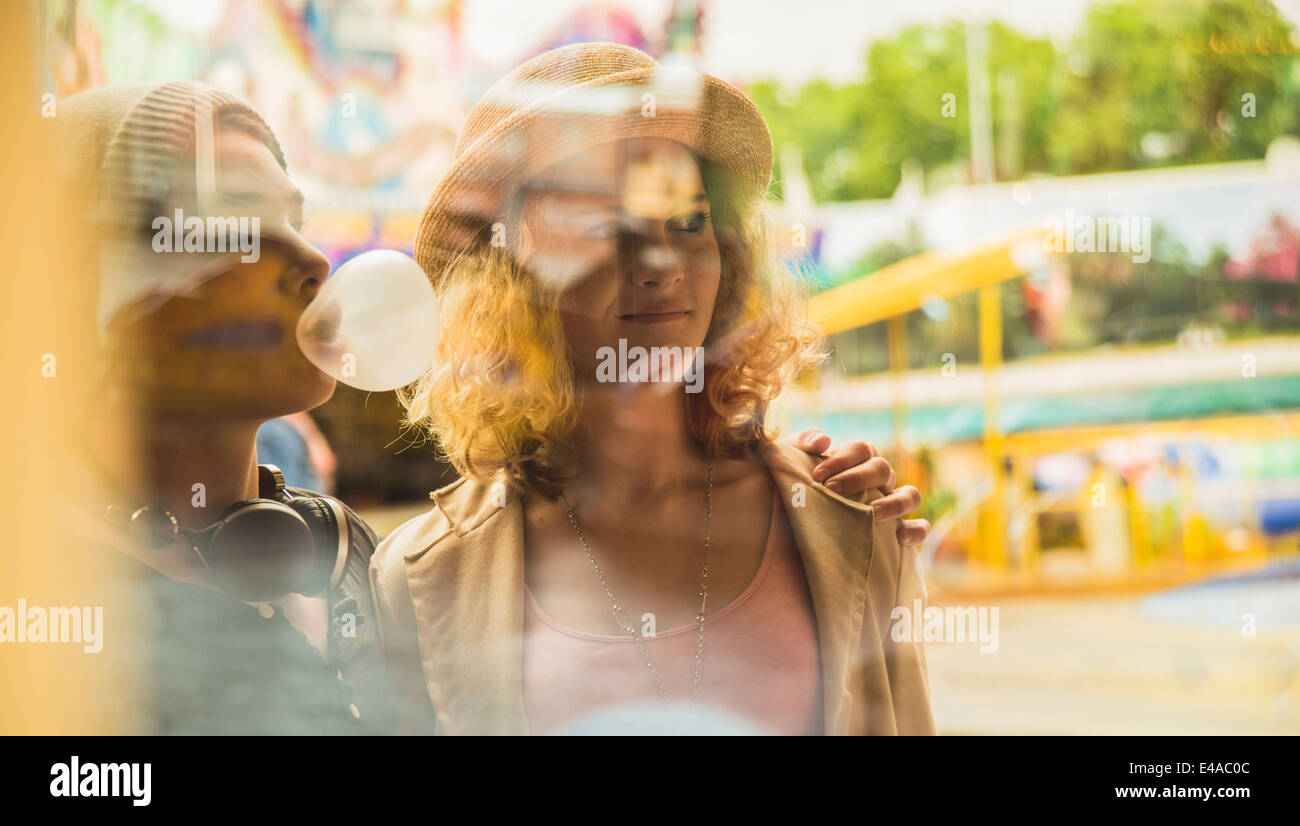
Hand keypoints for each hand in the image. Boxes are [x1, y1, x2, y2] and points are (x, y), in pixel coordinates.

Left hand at [789, 430, 930, 546]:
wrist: (795, 527)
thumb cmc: (800, 488)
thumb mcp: (795, 462)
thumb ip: (804, 443)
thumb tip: (824, 441)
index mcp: (860, 461)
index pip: (861, 450)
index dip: (842, 459)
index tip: (817, 475)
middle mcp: (880, 480)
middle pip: (882, 469)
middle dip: (858, 478)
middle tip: (832, 490)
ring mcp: (893, 504)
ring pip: (910, 495)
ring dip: (895, 502)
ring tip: (874, 512)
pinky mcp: (899, 531)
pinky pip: (920, 528)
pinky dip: (916, 530)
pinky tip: (900, 538)